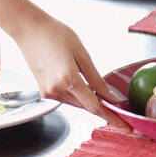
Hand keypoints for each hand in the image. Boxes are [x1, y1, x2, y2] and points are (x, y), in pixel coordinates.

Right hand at [14, 11, 131, 130]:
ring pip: (77, 104)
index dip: (112, 118)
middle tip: (120, 113)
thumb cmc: (56, 34)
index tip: (126, 127)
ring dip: (90, 102)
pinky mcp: (44, 91)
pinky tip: (82, 86)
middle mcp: (56, 90)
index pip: (95, 107)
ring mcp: (48, 92)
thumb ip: (96, 79)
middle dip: (104, 110)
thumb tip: (111, 98)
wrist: (29, 29)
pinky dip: (78, 96)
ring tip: (101, 95)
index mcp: (69, 80)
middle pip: (86, 107)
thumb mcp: (82, 54)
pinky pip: (67, 99)